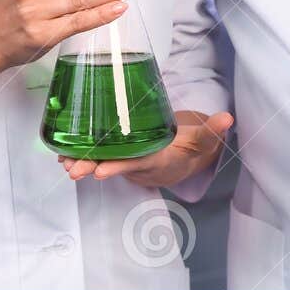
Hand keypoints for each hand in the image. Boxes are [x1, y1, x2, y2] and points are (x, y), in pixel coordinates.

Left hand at [58, 110, 234, 186]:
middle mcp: (137, 162)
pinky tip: (62, 153)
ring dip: (81, 162)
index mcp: (157, 159)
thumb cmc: (189, 147)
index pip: (136, 163)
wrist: (181, 159)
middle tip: (72, 170)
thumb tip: (227, 118)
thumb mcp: (201, 140)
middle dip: (92, 167)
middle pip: (112, 165)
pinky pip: (98, 154)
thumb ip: (211, 130)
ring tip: (62, 163)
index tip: (101, 171)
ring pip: (101, 161)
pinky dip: (81, 153)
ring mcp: (126, 158)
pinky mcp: (118, 152)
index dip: (119, 167)